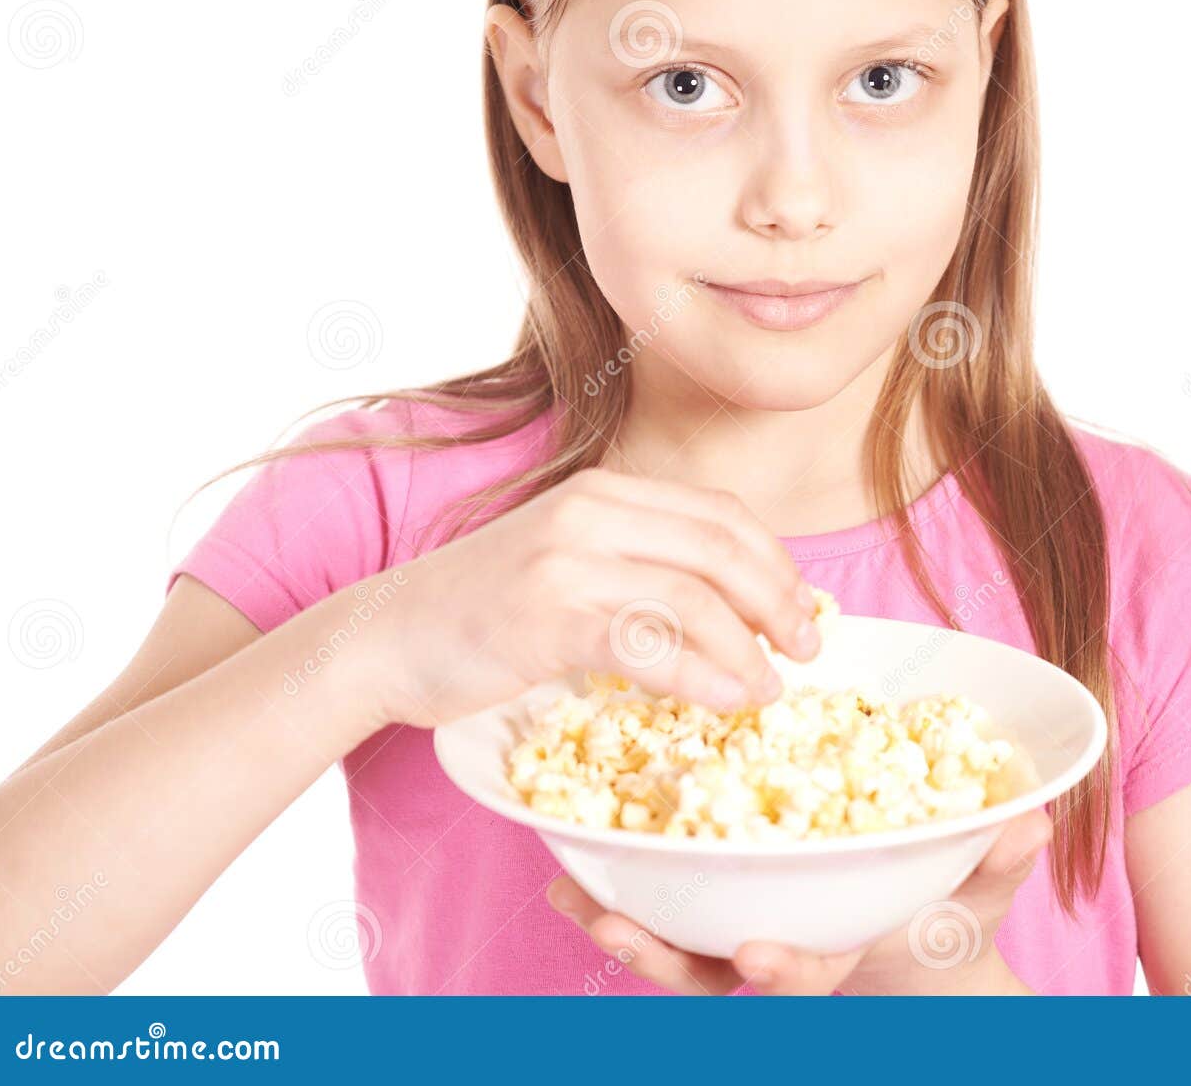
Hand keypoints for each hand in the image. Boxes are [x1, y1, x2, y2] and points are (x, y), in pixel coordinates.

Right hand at [351, 467, 820, 727]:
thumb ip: (638, 567)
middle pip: (720, 546)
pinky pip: (647, 642)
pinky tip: (725, 700)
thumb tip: (732, 611)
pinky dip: (700, 674)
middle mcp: (590, 511)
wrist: (383, 637)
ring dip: (746, 647)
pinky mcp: (546, 615)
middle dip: (778, 600)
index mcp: (604, 491)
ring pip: (692, 596)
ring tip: (769, 689)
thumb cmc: (483, 613)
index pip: (720, 514)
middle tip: (807, 650)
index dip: (776, 563)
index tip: (802, 610)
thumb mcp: (568, 563)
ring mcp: (566, 559)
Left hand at [547, 808, 1051, 994]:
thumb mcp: (979, 893)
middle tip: (612, 929)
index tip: (754, 956)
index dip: (782, 968)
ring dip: (622, 923)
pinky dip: (617, 886)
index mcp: (840, 954)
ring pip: (672, 948)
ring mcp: (741, 932)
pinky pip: (661, 906)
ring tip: (571, 895)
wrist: (909, 938)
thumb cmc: (944, 913)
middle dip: (660, 958)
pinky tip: (570, 860)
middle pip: (711, 975)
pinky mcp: (715, 903)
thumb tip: (1029, 818)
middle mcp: (779, 952)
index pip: (808, 971)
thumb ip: (998, 861)